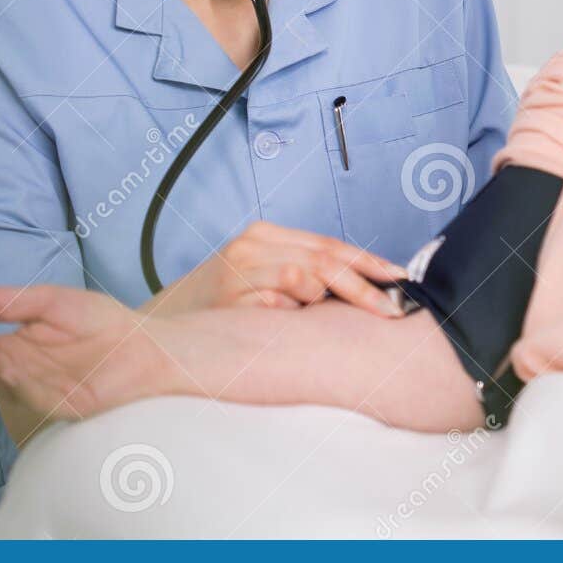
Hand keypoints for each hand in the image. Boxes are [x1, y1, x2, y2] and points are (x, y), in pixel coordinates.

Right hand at [0, 284, 173, 437]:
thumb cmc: (104, 325)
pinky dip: (18, 383)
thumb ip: (7, 300)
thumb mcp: (51, 302)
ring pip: (2, 382)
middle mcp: (21, 373)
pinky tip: (7, 367)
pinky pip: (32, 396)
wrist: (151, 347)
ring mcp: (40, 391)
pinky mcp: (63, 405)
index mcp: (15, 348)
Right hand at [149, 220, 408, 316]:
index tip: (401, 279)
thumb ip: (304, 275)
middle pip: (324, 260)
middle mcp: (251, 245)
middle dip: (364, 287)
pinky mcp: (227, 298)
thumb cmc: (220, 307)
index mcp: (265, 234)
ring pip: (303, 278)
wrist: (161, 329)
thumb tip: (367, 289)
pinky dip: (288, 316)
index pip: (329, 245)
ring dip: (319, 301)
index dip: (370, 262)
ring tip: (316, 317)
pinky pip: (275, 306)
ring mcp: (237, 270)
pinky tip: (284, 326)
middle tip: (392, 312)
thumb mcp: (261, 278)